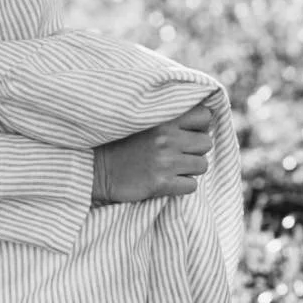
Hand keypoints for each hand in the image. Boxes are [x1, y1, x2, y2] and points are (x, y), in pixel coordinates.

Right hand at [91, 101, 216, 204]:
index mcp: (164, 118)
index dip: (200, 126)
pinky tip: (168, 181)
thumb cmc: (120, 143)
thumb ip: (170, 116)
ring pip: (202, 165)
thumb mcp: (144, 120)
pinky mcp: (161, 183)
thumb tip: (206, 121)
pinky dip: (183, 185)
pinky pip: (192, 186)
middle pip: (206, 143)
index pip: (204, 116)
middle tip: (178, 154)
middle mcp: (167, 137)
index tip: (189, 133)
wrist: (95, 168)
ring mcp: (165, 161)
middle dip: (195, 150)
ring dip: (190, 168)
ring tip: (172, 167)